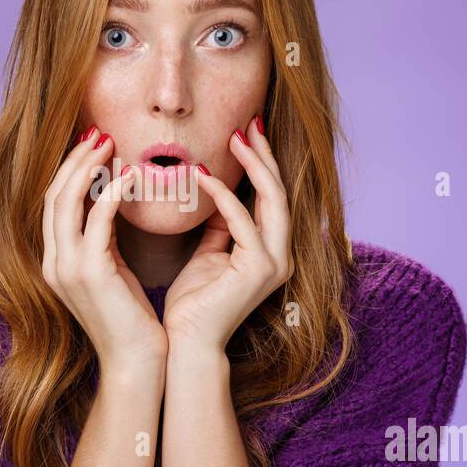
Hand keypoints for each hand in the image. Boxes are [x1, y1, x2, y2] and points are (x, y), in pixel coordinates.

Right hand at [42, 126, 168, 374]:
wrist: (136, 362)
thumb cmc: (131, 320)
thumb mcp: (112, 272)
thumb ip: (105, 242)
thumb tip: (112, 205)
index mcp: (55, 262)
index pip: (53, 203)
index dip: (69, 170)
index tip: (92, 145)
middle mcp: (52, 262)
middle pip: (53, 194)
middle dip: (75, 159)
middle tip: (100, 132)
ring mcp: (66, 267)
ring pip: (67, 200)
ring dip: (89, 166)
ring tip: (111, 143)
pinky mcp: (89, 271)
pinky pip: (97, 217)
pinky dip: (112, 190)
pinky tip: (130, 176)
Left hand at [163, 115, 294, 351]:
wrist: (186, 343)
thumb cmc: (192, 304)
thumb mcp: (207, 254)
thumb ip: (218, 226)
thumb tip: (215, 192)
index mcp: (269, 252)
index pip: (271, 198)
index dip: (261, 164)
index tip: (245, 132)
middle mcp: (280, 256)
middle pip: (280, 193)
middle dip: (264, 155)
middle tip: (248, 123)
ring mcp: (274, 262)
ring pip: (272, 201)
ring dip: (253, 165)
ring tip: (235, 137)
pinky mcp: (260, 269)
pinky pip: (241, 221)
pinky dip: (223, 195)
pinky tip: (202, 174)